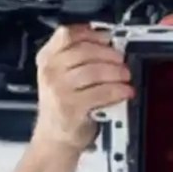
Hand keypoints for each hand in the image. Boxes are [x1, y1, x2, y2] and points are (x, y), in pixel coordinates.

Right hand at [31, 24, 133, 150]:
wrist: (54, 137)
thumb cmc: (62, 103)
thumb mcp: (60, 74)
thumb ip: (77, 55)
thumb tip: (107, 40)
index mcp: (46, 58)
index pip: (67, 35)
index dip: (91, 34)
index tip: (107, 37)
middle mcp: (50, 72)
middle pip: (85, 51)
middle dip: (109, 54)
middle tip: (122, 60)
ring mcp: (59, 90)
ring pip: (95, 71)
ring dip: (116, 72)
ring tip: (126, 76)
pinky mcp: (72, 107)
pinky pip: (102, 92)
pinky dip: (118, 90)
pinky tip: (125, 91)